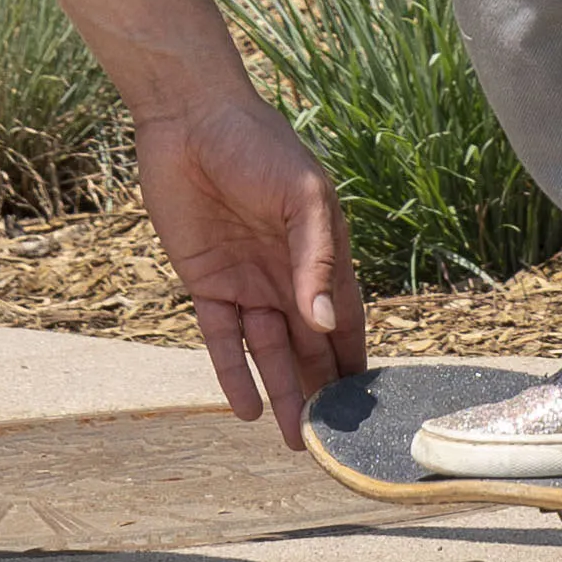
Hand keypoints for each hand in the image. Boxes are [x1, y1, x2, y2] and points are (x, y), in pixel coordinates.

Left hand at [134, 92, 367, 447]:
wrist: (191, 118)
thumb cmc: (260, 145)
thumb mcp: (302, 196)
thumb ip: (316, 259)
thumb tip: (324, 323)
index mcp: (322, 256)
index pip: (345, 323)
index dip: (356, 363)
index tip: (370, 410)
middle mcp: (286, 278)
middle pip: (308, 348)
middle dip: (321, 392)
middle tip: (333, 443)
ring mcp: (246, 283)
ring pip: (267, 353)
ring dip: (282, 393)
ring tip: (298, 438)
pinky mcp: (205, 283)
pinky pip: (220, 338)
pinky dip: (232, 372)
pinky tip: (248, 409)